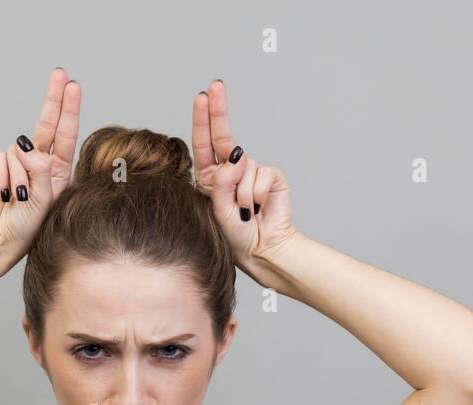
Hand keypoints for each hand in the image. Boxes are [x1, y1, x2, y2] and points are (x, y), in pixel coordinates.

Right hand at [0, 67, 81, 276]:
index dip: (68, 110)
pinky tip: (3, 196)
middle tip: (59, 74)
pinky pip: (0, 158)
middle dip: (52, 99)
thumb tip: (28, 145)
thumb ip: (41, 172)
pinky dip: (3, 178)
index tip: (72, 86)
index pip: (64, 135)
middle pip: (45, 124)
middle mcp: (36, 163)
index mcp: (56, 171)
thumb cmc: (25, 228)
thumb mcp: (44, 201)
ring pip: (19, 150)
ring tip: (17, 200)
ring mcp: (14, 162)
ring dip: (20, 177)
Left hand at [192, 79, 301, 281]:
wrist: (262, 250)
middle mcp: (230, 170)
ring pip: (243, 167)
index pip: (204, 143)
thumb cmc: (235, 236)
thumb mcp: (218, 210)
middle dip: (219, 110)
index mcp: (210, 177)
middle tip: (216, 87)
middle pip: (223, 135)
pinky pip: (260, 176)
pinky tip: (258, 209)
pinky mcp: (270, 177)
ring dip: (242, 193)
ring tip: (246, 212)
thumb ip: (221, 184)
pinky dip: (256, 195)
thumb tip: (237, 157)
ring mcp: (251, 171)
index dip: (204, 119)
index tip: (202, 96)